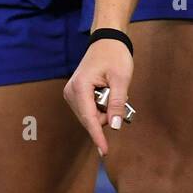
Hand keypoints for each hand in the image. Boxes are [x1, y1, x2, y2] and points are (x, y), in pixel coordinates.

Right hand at [63, 37, 133, 156]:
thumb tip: (114, 127)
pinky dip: (101, 106)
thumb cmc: (115, 56)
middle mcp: (71, 92)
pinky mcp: (75, 95)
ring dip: (105, 110)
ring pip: (90, 116)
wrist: (106, 40)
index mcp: (80, 87)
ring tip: (113, 90)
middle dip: (106, 115)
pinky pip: (89, 110)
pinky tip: (107, 93)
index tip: (105, 152)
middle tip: (119, 94)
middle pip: (90, 119)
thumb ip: (117, 104)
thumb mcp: (121, 79)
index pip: (89, 119)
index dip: (98, 136)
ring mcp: (71, 94)